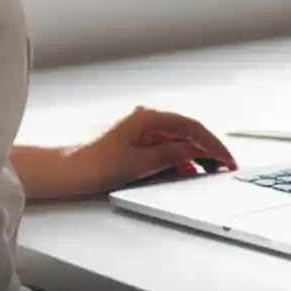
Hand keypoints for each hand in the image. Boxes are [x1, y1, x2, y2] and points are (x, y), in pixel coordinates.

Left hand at [68, 106, 237, 193]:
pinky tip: (183, 172)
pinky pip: (163, 148)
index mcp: (148, 118)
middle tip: (224, 167)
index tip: (227, 160)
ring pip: (176, 141)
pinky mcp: (134, 143)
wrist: (63, 172)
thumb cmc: (92, 164)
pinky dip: (177, 160)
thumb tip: (195, 151)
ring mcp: (139, 131)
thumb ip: (172, 155)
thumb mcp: (140, 163)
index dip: (213, 144)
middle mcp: (145, 120)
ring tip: (208, 172)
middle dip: (207, 149)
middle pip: (186, 132)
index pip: (192, 128)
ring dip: (193, 156)